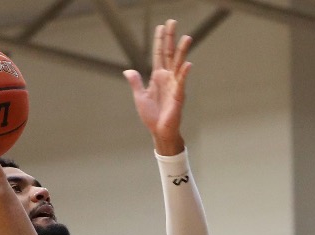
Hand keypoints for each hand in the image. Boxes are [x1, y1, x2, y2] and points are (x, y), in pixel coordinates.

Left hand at [124, 20, 192, 153]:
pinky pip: (181, 82)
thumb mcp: (140, 96)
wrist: (159, 131)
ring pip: (178, 64)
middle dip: (170, 38)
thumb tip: (128, 70)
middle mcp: (167, 77)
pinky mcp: (178, 95)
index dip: (159, 40)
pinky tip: (187, 64)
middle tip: (172, 22)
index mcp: (157, 76)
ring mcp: (174, 85)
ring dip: (182, 51)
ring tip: (187, 37)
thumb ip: (135, 82)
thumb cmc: (151, 116)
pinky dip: (184, 73)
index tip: (161, 27)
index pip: (159, 54)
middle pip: (169, 53)